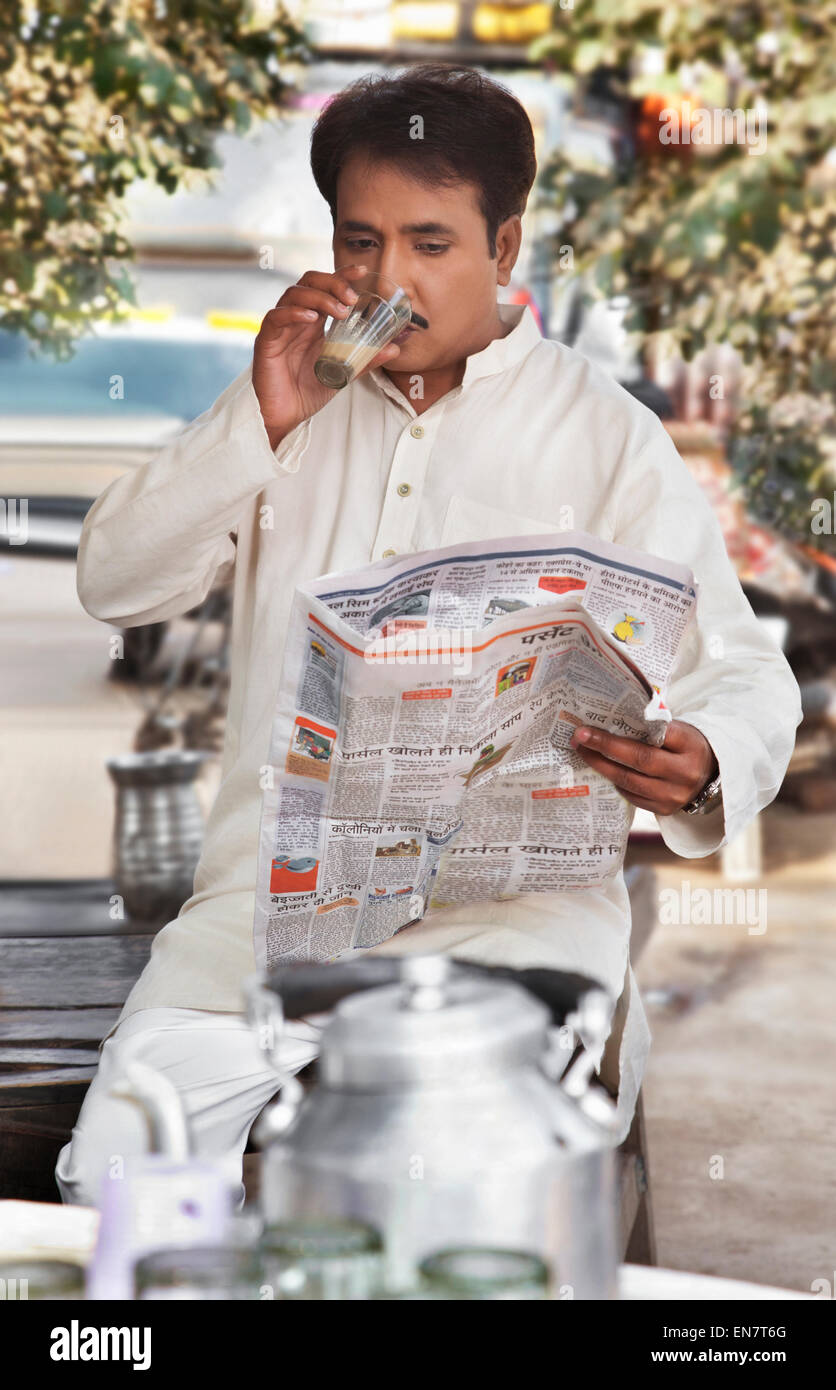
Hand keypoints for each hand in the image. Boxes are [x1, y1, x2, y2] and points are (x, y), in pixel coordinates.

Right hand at [252, 265, 402, 447]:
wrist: (286, 416)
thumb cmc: (308, 392)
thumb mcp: (343, 373)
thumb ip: (366, 359)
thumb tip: (394, 348)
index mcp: (314, 322)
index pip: (326, 287)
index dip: (342, 275)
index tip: (362, 271)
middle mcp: (296, 319)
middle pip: (309, 282)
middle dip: (332, 283)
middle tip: (352, 298)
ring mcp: (280, 327)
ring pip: (294, 295)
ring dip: (319, 298)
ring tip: (340, 312)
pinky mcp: (266, 341)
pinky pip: (276, 317)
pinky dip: (294, 313)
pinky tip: (312, 319)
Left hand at [568, 719, 718, 815]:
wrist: (707, 775)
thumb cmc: (685, 746)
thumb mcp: (679, 730)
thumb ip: (652, 726)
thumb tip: (609, 719)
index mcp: (690, 745)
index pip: (654, 735)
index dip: (621, 732)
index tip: (591, 725)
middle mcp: (685, 773)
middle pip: (639, 760)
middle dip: (605, 747)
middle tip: (579, 737)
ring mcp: (675, 795)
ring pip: (630, 781)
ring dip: (602, 766)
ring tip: (583, 752)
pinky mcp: (665, 809)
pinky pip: (632, 796)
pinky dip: (615, 781)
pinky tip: (602, 768)